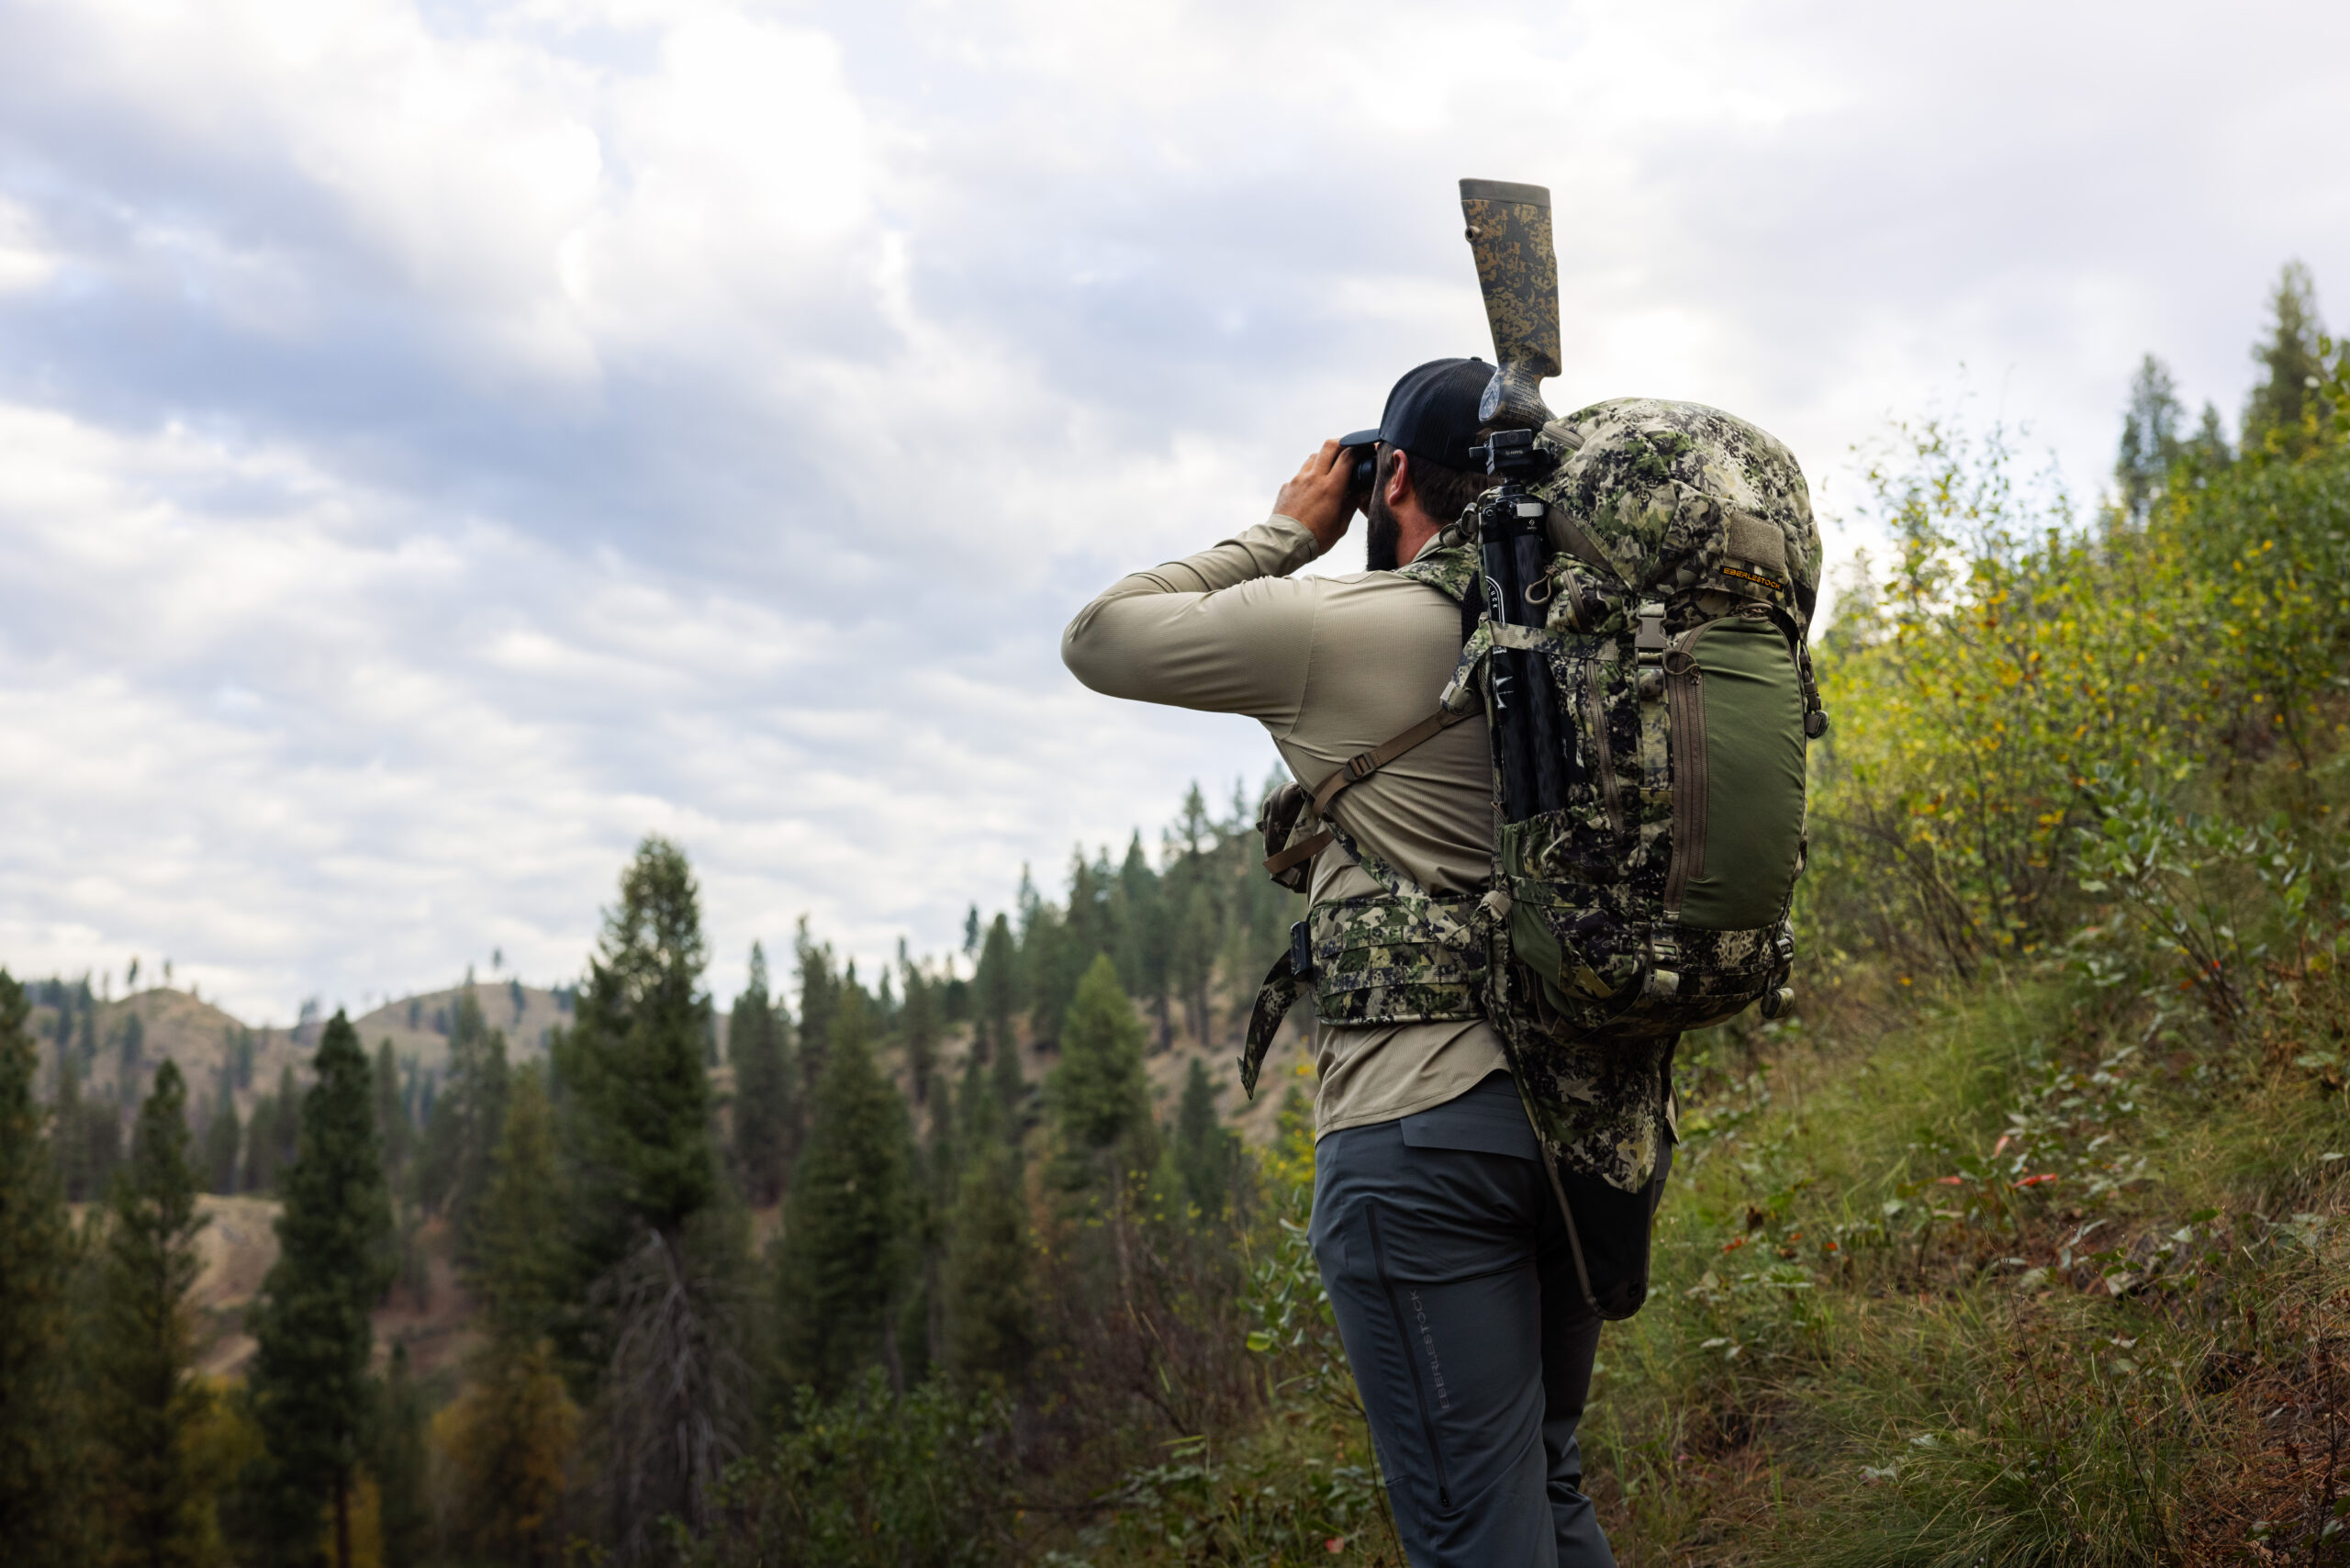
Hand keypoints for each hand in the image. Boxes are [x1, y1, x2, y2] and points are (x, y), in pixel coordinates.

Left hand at [1273, 440, 1357, 554]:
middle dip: (1343, 443)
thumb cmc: (1315, 538)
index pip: (1348, 456)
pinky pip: (1301, 473)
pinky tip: (1314, 487)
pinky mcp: (1287, 486)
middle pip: (1330, 446)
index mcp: (1331, 487)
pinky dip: (1311, 474)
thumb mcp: (1340, 525)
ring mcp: (1298, 480)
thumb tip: (1362, 492)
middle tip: (1350, 449)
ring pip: (1314, 457)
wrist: (1284, 544)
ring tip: (1331, 468)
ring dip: (1325, 457)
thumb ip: (1352, 504)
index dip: (1360, 448)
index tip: (1367, 448)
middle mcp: (1314, 478)